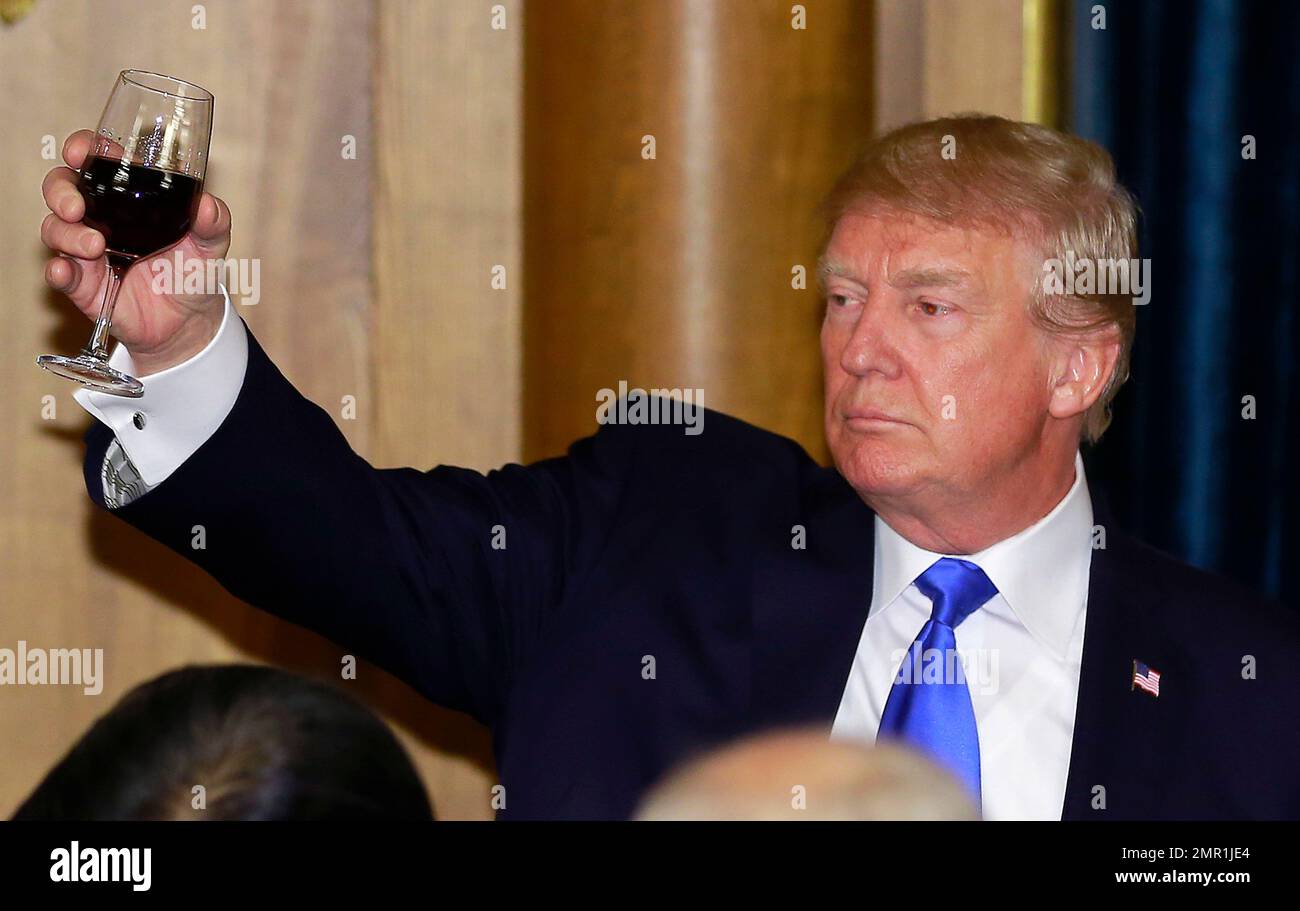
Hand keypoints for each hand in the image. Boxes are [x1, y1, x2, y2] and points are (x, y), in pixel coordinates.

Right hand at [41, 130, 232, 375]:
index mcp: (129, 197)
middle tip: (75, 206)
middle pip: (62, 189)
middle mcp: (100, 218)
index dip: (83, 149)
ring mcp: (87, 251)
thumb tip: (206, 205)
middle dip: (60, 191)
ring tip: (95, 245)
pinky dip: (58, 271)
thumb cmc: (194, 270)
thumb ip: (214, 221)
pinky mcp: (84, 285)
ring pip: (55, 229)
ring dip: (67, 233)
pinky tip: (64, 270)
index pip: (97, 162)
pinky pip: (60, 273)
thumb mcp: (212, 242)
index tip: (81, 152)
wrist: (191, 321)